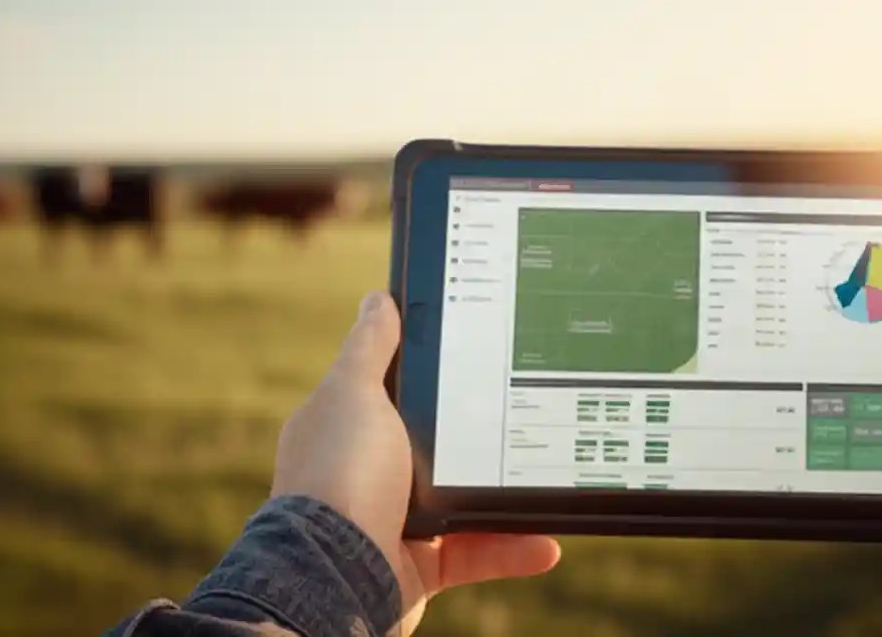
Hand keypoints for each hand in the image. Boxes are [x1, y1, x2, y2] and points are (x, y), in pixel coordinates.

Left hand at [271, 291, 560, 633]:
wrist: (334, 581)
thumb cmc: (340, 477)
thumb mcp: (356, 393)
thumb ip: (371, 348)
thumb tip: (379, 299)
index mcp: (346, 425)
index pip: (392, 385)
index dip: (431, 369)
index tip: (481, 353)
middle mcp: (366, 470)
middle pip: (433, 441)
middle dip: (478, 431)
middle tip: (529, 407)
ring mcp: (392, 519)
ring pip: (461, 499)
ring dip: (503, 493)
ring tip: (546, 475)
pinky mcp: (418, 565)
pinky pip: (475, 551)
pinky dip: (510, 547)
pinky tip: (547, 540)